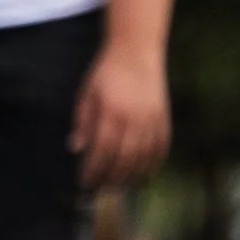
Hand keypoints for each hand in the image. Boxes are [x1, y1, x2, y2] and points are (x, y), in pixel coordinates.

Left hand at [70, 43, 169, 188]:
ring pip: (143, 156)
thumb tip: (76, 149)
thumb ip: (82, 122)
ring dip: (131, 176)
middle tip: (101, 189)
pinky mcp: (163, 116)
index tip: (84, 181)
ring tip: (119, 186)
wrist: (136, 50)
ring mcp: (151, 118)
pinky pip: (161, 146)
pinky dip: (153, 163)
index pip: (101, 150)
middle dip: (111, 178)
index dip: (93, 170)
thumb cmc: (106, 72)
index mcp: (111, 111)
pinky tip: (144, 174)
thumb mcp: (87, 94)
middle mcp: (133, 117)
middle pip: (123, 158)